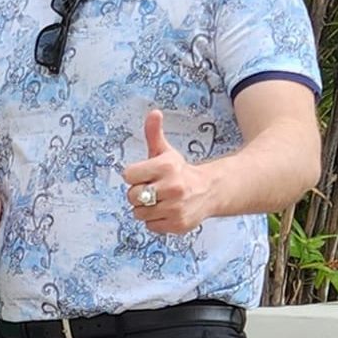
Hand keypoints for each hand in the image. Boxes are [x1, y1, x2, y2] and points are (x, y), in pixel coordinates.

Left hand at [122, 110, 212, 233]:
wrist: (209, 190)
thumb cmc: (179, 171)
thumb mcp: (165, 151)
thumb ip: (154, 133)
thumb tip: (153, 113)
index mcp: (167, 166)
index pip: (128, 175)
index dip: (134, 176)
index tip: (144, 175)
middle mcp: (173, 187)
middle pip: (132, 196)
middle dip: (138, 193)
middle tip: (152, 189)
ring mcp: (176, 207)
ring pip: (139, 213)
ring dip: (145, 208)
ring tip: (159, 201)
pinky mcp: (178, 224)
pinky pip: (150, 225)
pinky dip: (155, 220)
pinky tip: (166, 211)